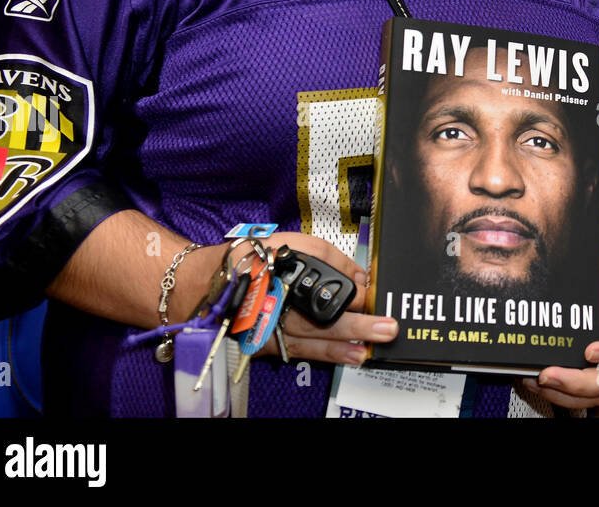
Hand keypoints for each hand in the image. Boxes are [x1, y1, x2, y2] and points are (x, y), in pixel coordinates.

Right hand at [177, 232, 395, 366]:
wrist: (210, 285)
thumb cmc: (254, 260)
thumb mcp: (294, 244)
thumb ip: (329, 257)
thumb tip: (360, 275)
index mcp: (290, 276)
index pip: (331, 287)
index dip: (357, 293)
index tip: (376, 296)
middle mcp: (283, 306)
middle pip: (326, 319)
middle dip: (360, 325)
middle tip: (387, 328)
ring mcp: (275, 329)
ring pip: (316, 341)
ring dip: (347, 346)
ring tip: (372, 349)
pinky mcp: (269, 345)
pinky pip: (303, 352)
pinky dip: (328, 355)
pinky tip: (350, 355)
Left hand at [521, 294, 598, 409]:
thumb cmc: (595, 294)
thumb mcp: (589, 284)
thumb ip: (572, 286)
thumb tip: (537, 283)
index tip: (589, 351)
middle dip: (577, 382)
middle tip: (549, 375)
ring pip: (596, 394)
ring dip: (565, 394)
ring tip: (538, 380)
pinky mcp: (592, 380)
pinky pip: (582, 398)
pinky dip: (559, 396)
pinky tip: (536, 382)